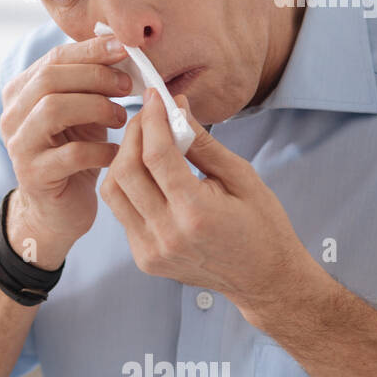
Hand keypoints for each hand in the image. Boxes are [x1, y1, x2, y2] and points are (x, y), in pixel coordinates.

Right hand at [0, 37, 132, 267]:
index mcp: (21, 92)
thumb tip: (122, 47)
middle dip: (95, 77)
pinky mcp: (33, 175)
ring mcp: (19, 146)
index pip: (54, 58)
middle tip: (127, 87)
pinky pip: (71, 153)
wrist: (58, 209)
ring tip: (120, 118)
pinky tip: (115, 153)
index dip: (91, 50)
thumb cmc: (75, 153)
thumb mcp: (83, 112)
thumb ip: (92, 82)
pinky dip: (101, 149)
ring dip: (96, 107)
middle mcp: (12, 116)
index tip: (124, 50)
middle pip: (50, 79)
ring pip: (53, 109)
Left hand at [98, 88, 313, 315]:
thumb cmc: (261, 225)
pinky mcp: (144, 258)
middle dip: (131, 135)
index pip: (157, 156)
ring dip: (122, 159)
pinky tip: (145, 172)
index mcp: (196, 214)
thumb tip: (176, 107)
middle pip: (125, 172)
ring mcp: (151, 251)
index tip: (154, 97)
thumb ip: (202, 142)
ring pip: (113, 192)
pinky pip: (121, 213)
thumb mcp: (240, 176)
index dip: (152, 120)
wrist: (263, 279)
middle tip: (146, 116)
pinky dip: (128, 186)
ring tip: (143, 142)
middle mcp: (167, 235)